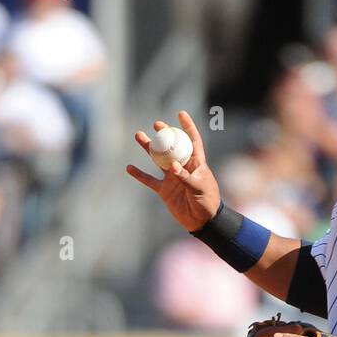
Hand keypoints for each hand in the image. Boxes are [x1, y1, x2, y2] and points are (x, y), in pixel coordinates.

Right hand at [125, 110, 220, 232]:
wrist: (202, 222)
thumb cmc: (207, 202)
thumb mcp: (199, 188)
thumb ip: (186, 177)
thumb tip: (172, 166)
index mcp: (196, 163)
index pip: (192, 141)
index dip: (187, 127)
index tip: (181, 114)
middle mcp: (183, 167)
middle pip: (172, 146)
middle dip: (165, 134)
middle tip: (157, 124)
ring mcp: (172, 178)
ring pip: (158, 159)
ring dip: (148, 148)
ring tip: (138, 135)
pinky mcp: (164, 190)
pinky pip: (149, 180)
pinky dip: (139, 175)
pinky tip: (129, 168)